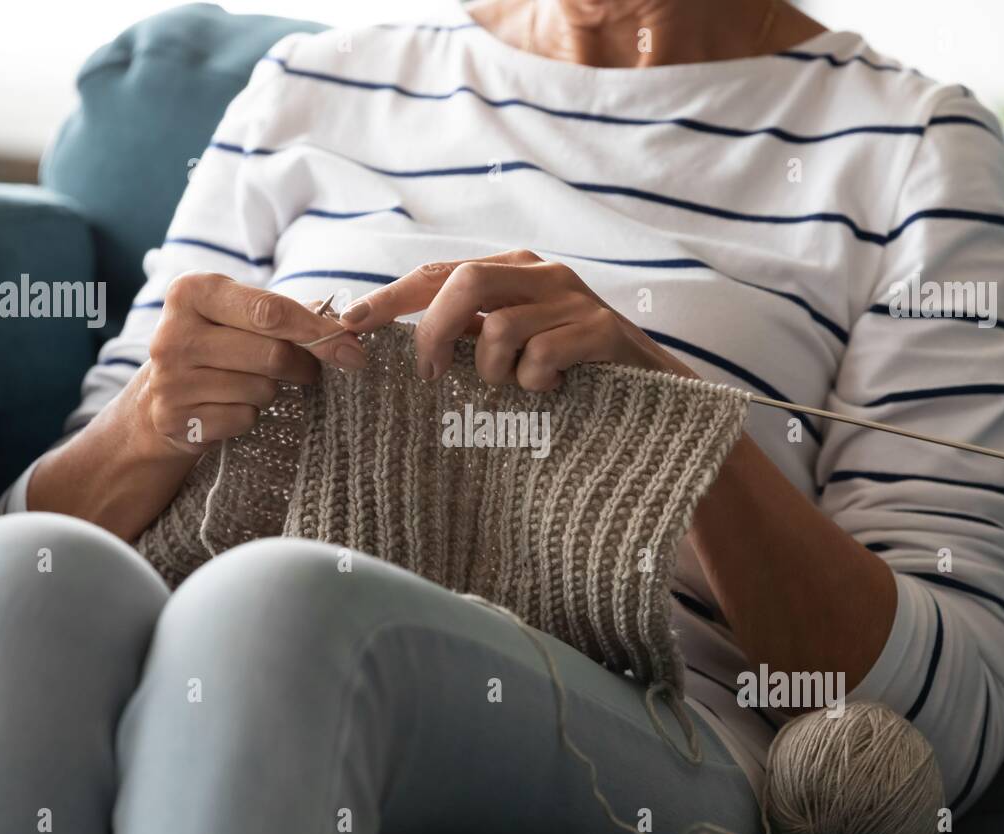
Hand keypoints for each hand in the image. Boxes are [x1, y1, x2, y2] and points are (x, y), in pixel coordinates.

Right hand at [139, 272, 364, 455]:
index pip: (269, 311)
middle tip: (308, 369)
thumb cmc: (218, 345)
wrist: (160, 395)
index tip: (352, 347)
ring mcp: (171, 379)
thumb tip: (345, 324)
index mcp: (192, 292)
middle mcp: (174, 333)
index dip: (317, 331)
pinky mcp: (177, 419)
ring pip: (261, 390)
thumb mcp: (241, 315)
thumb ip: (290, 313)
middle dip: (302, 365)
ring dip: (271, 391)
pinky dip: (250, 415)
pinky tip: (231, 404)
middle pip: (272, 354)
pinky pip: (244, 418)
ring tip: (252, 383)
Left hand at [337, 250, 694, 389]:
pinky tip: (553, 389)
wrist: (654, 394)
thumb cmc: (570, 373)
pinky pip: (540, 358)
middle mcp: (542, 273)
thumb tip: (405, 343)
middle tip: (431, 376)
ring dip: (494, 372)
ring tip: (518, 388)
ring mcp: (573, 299)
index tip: (349, 323)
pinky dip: (534, 383)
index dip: (391, 297)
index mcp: (514, 270)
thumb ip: (472, 332)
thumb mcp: (515, 344)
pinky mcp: (599, 330)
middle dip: (434, 333)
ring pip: (499, 329)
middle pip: (463, 283)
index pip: (438, 272)